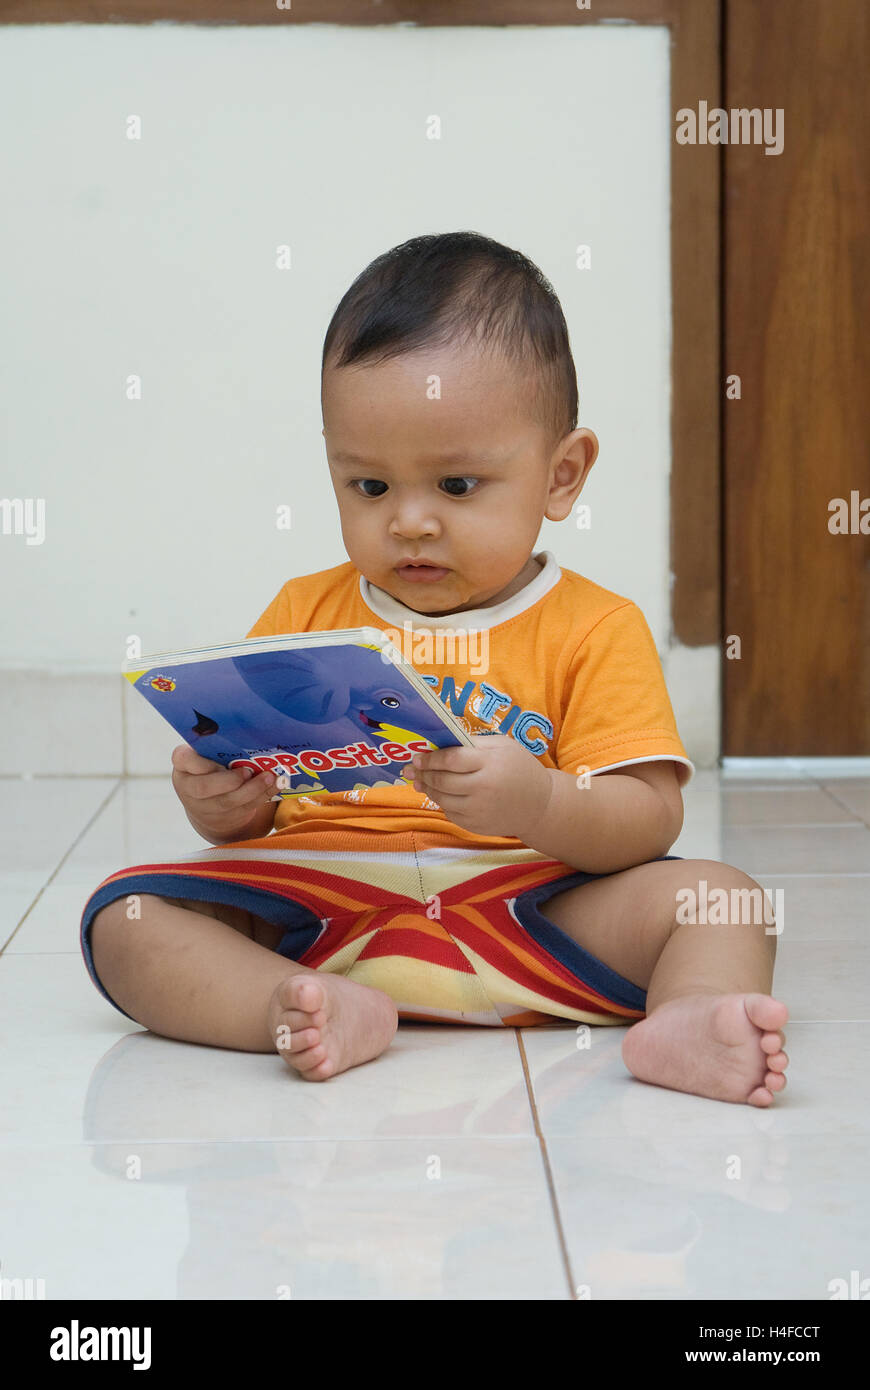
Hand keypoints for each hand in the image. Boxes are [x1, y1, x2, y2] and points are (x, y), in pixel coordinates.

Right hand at [170, 744, 275, 837]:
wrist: (209, 799)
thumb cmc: (212, 766)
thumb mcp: (208, 754)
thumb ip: (220, 748)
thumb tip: (252, 735)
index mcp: (183, 764)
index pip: (184, 760)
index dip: (201, 762)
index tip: (220, 759)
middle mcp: (188, 787)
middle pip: (204, 788)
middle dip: (229, 781)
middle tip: (247, 771)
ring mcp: (203, 807)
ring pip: (226, 802)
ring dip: (252, 790)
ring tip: (270, 777)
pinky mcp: (223, 819)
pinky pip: (244, 808)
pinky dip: (262, 796)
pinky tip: (276, 785)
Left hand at [409, 733, 553, 837]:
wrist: (540, 805)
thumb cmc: (520, 768)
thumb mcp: (504, 746)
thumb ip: (474, 743)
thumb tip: (442, 742)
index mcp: (490, 764)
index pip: (451, 760)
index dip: (431, 758)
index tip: (418, 756)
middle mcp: (483, 789)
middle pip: (443, 781)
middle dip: (423, 774)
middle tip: (410, 769)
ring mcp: (479, 810)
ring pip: (443, 800)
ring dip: (428, 789)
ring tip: (420, 781)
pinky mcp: (477, 826)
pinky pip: (451, 814)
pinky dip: (443, 804)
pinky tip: (440, 795)